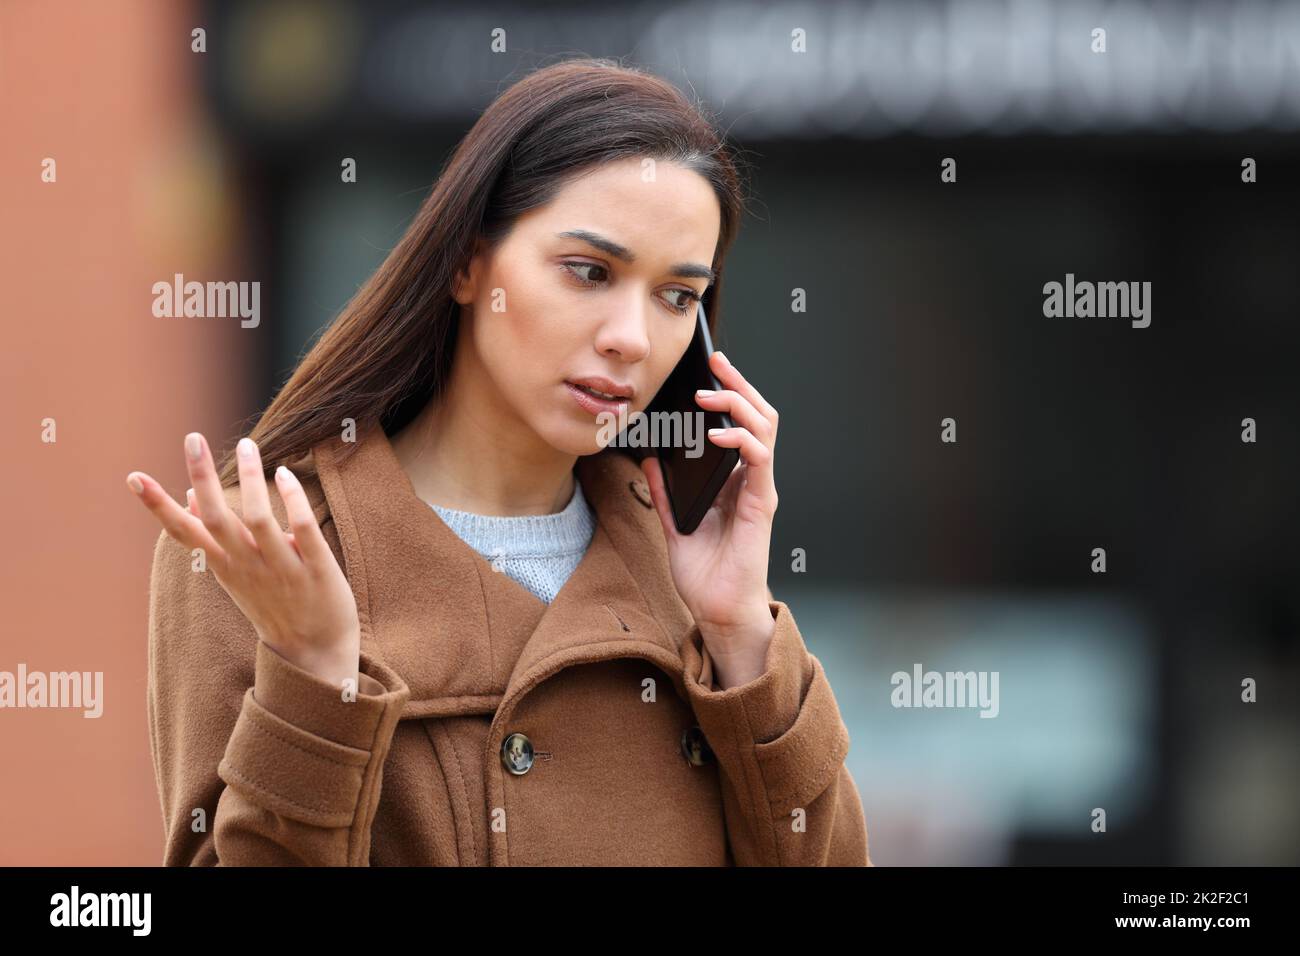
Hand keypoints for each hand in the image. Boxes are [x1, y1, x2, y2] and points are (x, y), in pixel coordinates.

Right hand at [127, 432, 360, 688]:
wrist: (314, 655)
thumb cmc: (274, 605)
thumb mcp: (236, 574)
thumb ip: (215, 538)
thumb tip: (192, 497)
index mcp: (224, 566)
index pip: (184, 533)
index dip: (158, 506)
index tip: (134, 477)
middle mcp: (246, 567)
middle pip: (216, 520)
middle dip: (201, 478)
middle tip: (192, 437)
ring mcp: (281, 569)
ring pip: (259, 520)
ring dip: (251, 480)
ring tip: (248, 444)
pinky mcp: (316, 569)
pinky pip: (302, 530)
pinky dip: (292, 500)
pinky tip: (285, 474)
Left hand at [641, 350, 777, 687]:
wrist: (717, 611)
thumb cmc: (704, 574)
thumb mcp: (675, 524)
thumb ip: (666, 491)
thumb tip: (651, 458)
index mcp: (735, 480)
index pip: (740, 423)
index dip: (729, 393)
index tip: (707, 369)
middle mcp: (752, 479)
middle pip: (759, 416)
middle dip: (739, 384)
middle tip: (717, 361)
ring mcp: (759, 488)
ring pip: (765, 428)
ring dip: (740, 404)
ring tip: (711, 394)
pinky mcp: (761, 504)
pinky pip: (759, 459)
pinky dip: (742, 439)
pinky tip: (718, 434)